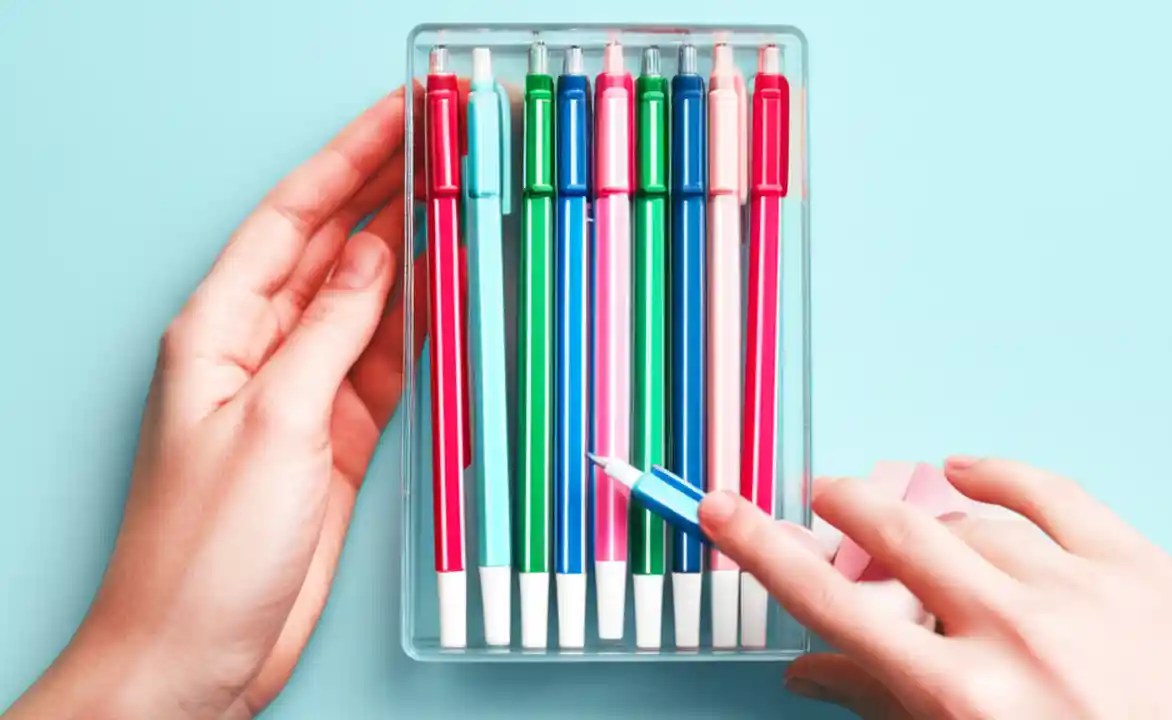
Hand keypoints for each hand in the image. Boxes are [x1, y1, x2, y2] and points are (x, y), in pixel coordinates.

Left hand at [6, 85, 422, 718]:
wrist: (198, 652)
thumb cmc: (205, 547)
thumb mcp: (274, 421)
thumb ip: (330, 331)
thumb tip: (374, 253)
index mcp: (218, 327)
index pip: (292, 217)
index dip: (348, 158)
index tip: (401, 116)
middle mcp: (258, 348)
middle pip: (332, 248)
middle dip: (385, 191)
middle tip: (446, 143)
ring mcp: (300, 392)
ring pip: (367, 302)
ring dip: (412, 254)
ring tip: (462, 200)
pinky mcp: (335, 437)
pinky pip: (386, 364)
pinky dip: (421, 328)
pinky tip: (451, 292)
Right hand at [700, 457, 1171, 718]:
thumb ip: (880, 708)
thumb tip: (808, 675)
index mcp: (959, 696)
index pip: (832, 603)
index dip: (764, 549)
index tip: (724, 510)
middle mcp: (1012, 633)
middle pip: (897, 534)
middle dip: (845, 505)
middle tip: (821, 493)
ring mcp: (1081, 592)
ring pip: (971, 519)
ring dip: (927, 515)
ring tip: (913, 524)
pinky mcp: (1140, 569)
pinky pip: (1054, 494)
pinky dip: (1001, 475)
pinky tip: (967, 470)